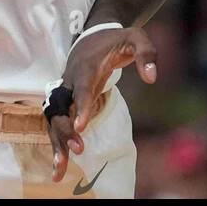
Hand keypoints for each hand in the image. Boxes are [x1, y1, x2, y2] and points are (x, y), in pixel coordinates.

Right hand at [46, 26, 156, 182]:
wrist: (93, 34)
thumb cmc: (117, 39)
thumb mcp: (136, 37)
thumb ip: (146, 53)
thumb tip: (152, 78)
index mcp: (86, 66)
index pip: (82, 87)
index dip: (80, 106)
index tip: (80, 127)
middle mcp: (70, 80)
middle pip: (62, 107)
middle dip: (65, 130)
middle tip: (78, 150)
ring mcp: (65, 92)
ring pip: (54, 119)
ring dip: (56, 143)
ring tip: (58, 171)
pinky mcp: (66, 102)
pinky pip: (57, 123)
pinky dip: (56, 143)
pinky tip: (60, 165)